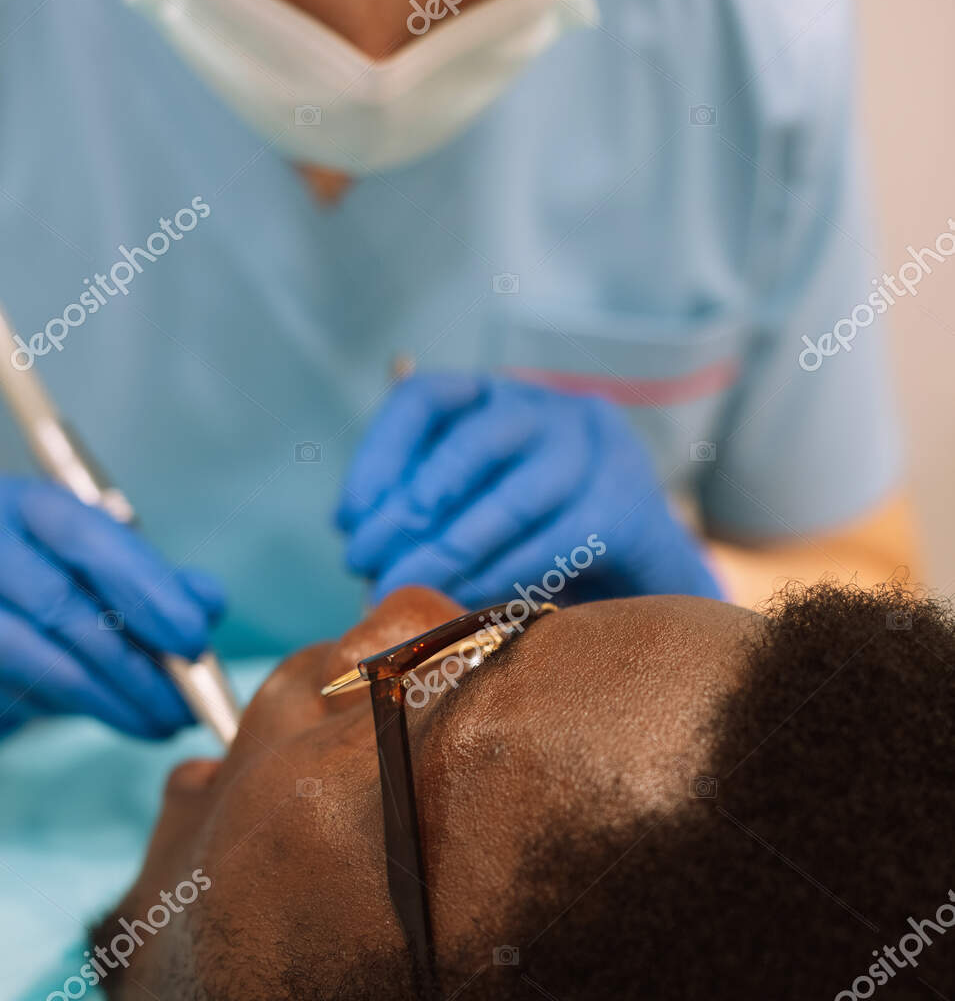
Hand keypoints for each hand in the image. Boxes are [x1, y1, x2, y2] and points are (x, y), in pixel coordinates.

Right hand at [0, 473, 225, 762]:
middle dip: (129, 664)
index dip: (142, 587)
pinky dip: (53, 710)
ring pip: (20, 655)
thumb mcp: (102, 568)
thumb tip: (208, 603)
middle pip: (51, 601)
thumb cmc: (45, 585)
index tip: (193, 641)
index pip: (81, 533)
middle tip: (181, 708)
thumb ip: (158, 581)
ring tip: (151, 721)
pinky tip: (96, 714)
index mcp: (20, 501)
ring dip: (98, 699)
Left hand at [337, 372, 721, 605]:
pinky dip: (501, 574)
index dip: (379, 455)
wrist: (651, 582)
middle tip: (366, 564)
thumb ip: (429, 516)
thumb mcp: (480, 515)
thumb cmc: (545, 549)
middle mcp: (554, 412)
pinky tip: (462, 600)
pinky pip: (554, 542)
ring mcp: (600, 455)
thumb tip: (362, 549)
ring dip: (451, 550)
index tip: (348, 518)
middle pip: (473, 443)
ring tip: (402, 591)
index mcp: (504, 401)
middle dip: (410, 509)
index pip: (427, 399)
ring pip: (514, 496)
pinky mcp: (626, 509)